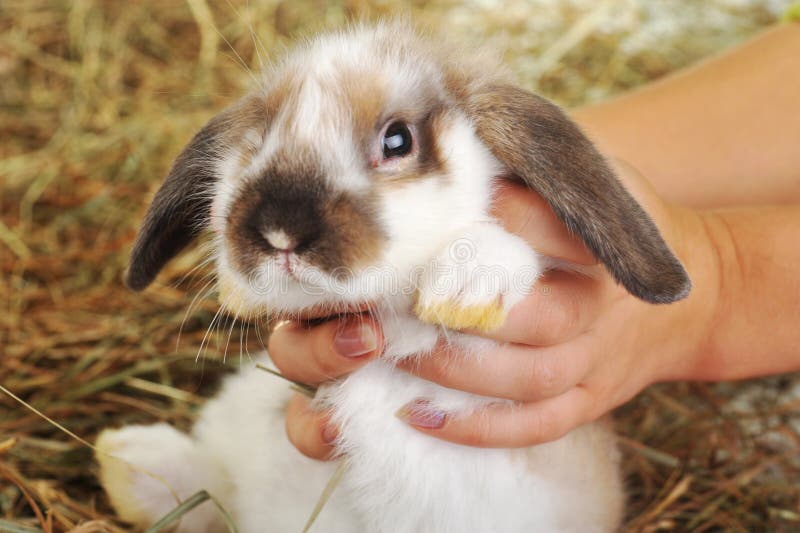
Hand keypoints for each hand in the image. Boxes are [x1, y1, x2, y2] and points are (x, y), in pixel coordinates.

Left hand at [271, 161, 718, 457]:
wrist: (696, 298)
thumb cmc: (626, 230)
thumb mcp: (603, 184)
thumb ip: (544, 175)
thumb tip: (463, 148)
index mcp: (606, 248)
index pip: (558, 230)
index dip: (508, 216)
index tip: (457, 205)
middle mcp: (602, 309)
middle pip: (541, 318)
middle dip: (468, 312)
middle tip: (400, 298)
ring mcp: (597, 362)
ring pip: (529, 379)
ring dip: (456, 372)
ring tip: (394, 354)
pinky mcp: (589, 400)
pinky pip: (536, 425)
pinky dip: (478, 429)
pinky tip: (419, 415)